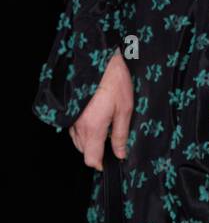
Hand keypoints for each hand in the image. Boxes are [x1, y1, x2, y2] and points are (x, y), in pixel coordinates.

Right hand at [69, 50, 133, 169]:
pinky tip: (95, 119)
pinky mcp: (69, 109)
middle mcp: (79, 125)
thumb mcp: (125, 109)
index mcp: (93, 128)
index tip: (108, 162)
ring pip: (77, 140)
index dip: (100, 164)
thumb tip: (120, 153)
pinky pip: (74, 128)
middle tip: (111, 141)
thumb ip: (121, 134)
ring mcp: (72, 117)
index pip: (91, 158)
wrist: (98, 59)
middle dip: (96, 151)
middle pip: (84, 151)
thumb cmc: (114, 81)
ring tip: (105, 128)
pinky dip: (83, 130)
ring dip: (89, 140)